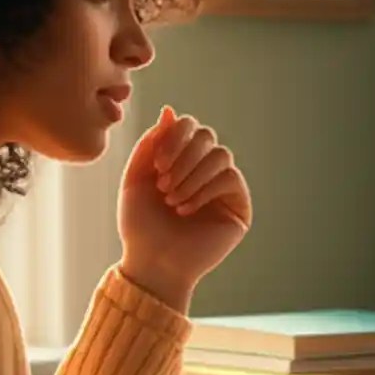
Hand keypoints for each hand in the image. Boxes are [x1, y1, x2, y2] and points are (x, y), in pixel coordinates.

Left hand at [117, 105, 251, 311]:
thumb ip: (151, 144)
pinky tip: (186, 209)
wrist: (152, 262)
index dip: (175, 137)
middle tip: (163, 183)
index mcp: (182, 160)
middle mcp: (205, 171)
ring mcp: (224, 188)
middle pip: (207, 136)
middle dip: (183, 155)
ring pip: (221, 154)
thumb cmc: (140, 226)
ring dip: (192, 174)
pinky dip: (205, 189)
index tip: (156, 165)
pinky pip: (230, 177)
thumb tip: (170, 111)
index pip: (190, 127)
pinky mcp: (238, 206)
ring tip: (172, 200)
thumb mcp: (136, 178)